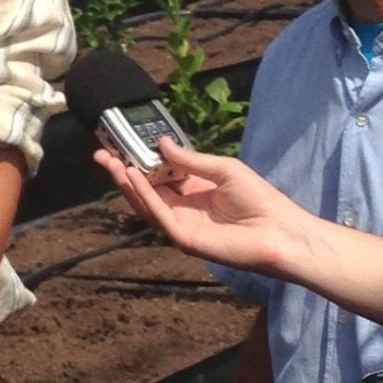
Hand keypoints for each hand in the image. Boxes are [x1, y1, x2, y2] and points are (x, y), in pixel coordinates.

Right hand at [94, 138, 303, 274]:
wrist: (281, 231)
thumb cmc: (260, 199)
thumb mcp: (223, 169)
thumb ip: (190, 159)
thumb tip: (160, 143)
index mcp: (193, 189)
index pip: (158, 174)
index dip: (139, 160)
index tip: (120, 145)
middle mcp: (183, 207)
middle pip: (146, 189)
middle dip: (122, 172)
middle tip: (102, 154)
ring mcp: (181, 224)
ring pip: (146, 203)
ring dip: (127, 184)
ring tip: (111, 162)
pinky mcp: (184, 239)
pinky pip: (159, 215)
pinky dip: (144, 197)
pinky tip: (133, 178)